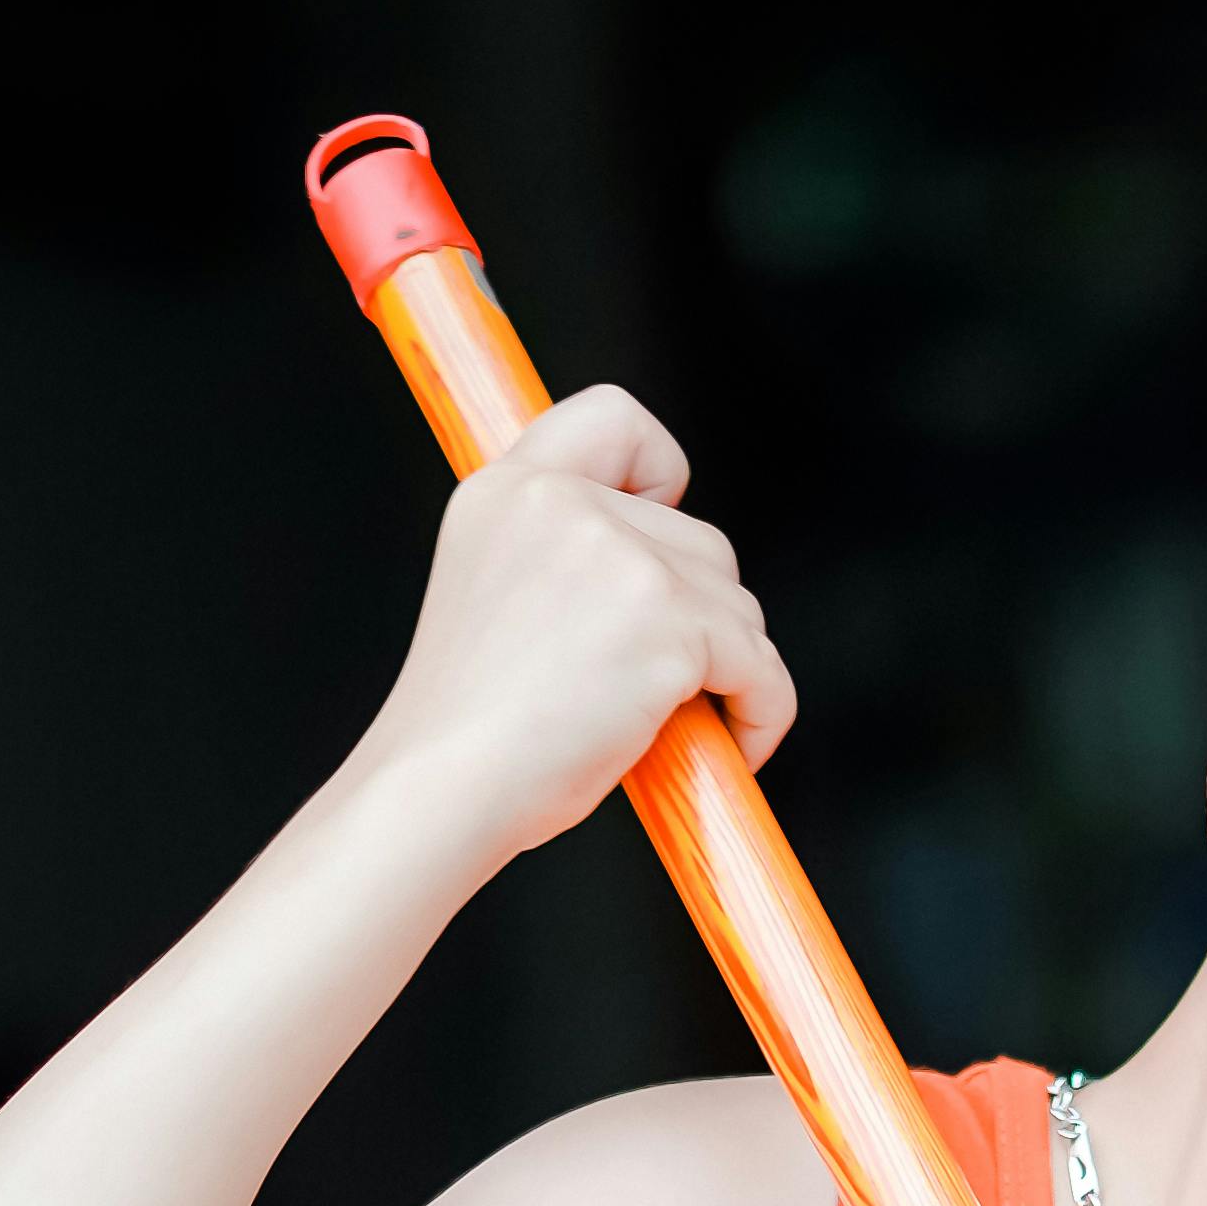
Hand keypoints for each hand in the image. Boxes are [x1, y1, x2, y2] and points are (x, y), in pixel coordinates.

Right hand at [352, 383, 793, 863]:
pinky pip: (761, 664)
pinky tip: (734, 746)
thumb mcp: (489, 598)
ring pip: (737, 604)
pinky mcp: (669, 623)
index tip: (661, 521)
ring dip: (732, 668)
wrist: (444, 788)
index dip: (659, 468)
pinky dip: (763, 710)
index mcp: (508, 490)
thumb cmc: (464, 731)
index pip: (614, 417)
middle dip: (703, 614)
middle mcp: (563, 504)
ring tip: (690, 724)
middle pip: (699, 539)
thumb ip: (555, 560)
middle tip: (669, 681)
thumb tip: (648, 589)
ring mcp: (620, 558)